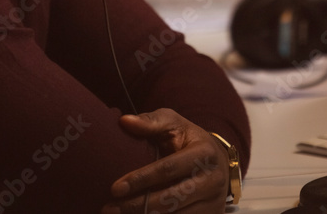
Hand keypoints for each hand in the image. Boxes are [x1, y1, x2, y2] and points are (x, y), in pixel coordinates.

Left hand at [102, 108, 229, 213]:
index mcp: (205, 153)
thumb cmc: (189, 139)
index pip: (169, 169)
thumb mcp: (174, 123)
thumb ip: (151, 121)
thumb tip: (125, 121)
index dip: (141, 179)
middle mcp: (213, 180)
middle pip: (171, 199)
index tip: (115, 188)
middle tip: (109, 209)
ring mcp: (213, 202)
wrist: (216, 161)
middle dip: (138, 205)